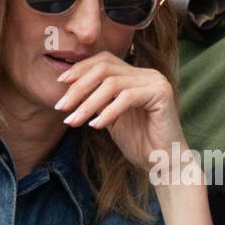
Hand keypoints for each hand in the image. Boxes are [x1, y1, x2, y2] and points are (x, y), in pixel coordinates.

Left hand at [54, 52, 184, 169]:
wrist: (164, 163)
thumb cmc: (139, 143)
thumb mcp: (110, 116)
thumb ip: (96, 99)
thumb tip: (68, 88)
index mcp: (136, 75)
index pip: (104, 61)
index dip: (80, 69)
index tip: (60, 85)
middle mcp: (147, 73)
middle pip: (104, 68)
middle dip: (79, 87)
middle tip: (62, 107)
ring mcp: (156, 81)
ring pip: (112, 84)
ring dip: (88, 103)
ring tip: (74, 121)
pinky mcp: (161, 93)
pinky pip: (126, 98)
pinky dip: (108, 112)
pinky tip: (96, 126)